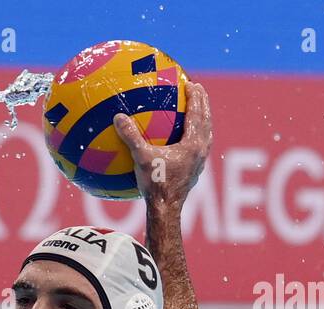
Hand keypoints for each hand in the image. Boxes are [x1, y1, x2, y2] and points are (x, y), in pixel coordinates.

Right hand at [113, 80, 211, 208]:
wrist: (166, 210)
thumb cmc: (156, 184)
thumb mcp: (141, 158)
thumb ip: (131, 136)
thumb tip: (118, 117)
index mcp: (193, 144)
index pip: (197, 114)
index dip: (195, 97)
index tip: (192, 83)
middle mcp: (201, 151)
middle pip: (206, 121)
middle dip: (203, 104)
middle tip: (198, 90)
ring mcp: (199, 162)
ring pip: (206, 135)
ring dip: (202, 120)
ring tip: (196, 111)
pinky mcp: (195, 172)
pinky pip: (198, 148)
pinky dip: (194, 137)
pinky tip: (183, 140)